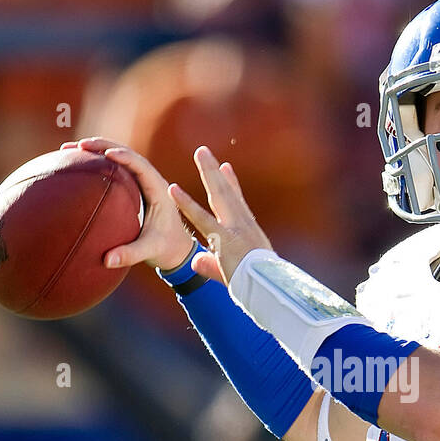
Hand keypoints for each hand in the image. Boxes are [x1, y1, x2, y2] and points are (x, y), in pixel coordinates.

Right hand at [60, 138, 196, 272]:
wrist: (176, 250)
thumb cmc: (166, 249)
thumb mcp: (150, 251)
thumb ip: (131, 254)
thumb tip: (106, 260)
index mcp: (158, 190)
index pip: (141, 166)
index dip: (124, 157)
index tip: (106, 154)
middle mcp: (150, 180)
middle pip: (127, 154)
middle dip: (103, 146)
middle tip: (79, 145)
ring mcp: (141, 182)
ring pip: (118, 158)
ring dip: (96, 150)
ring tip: (69, 148)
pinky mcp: (132, 187)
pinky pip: (114, 169)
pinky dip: (97, 162)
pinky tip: (76, 162)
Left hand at [168, 146, 273, 285]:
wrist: (266, 288)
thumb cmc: (255, 285)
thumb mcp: (231, 272)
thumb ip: (210, 265)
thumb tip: (195, 261)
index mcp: (248, 231)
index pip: (238, 202)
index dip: (232, 184)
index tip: (226, 167)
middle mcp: (243, 225)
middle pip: (227, 192)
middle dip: (215, 171)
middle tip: (203, 152)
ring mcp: (234, 228)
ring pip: (218, 195)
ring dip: (207, 173)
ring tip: (199, 153)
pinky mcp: (224, 238)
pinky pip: (201, 218)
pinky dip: (186, 204)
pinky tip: (173, 189)